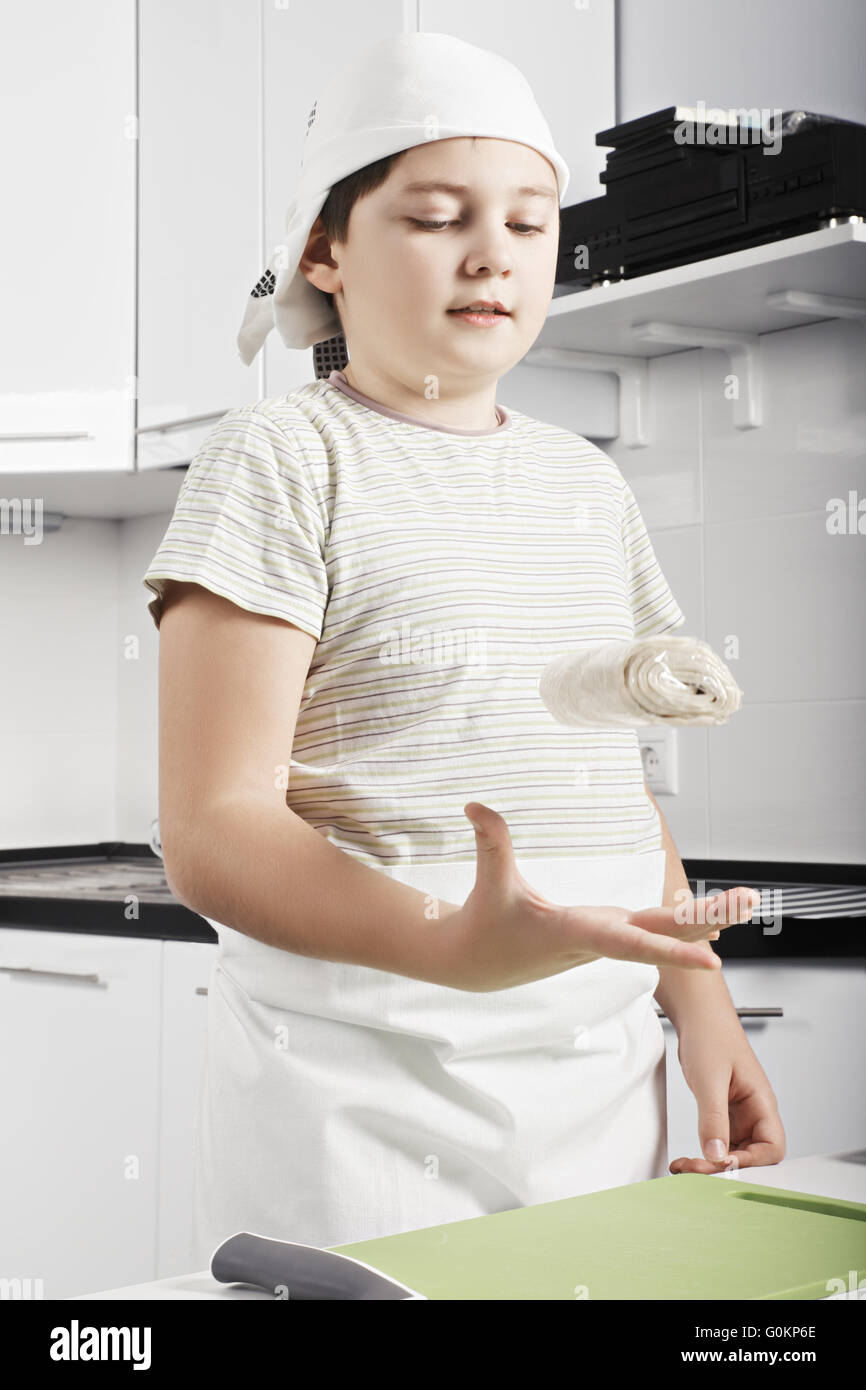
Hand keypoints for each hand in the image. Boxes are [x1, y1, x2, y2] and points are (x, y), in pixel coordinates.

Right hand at [434, 802, 760, 991]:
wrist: (476, 964)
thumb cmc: (485, 926)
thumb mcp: (490, 883)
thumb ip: (489, 843)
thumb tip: (475, 805)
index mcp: (577, 932)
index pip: (633, 945)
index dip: (674, 952)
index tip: (715, 964)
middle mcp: (601, 938)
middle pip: (665, 933)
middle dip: (709, 919)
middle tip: (750, 901)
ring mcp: (607, 937)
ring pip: (665, 931)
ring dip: (707, 918)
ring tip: (747, 901)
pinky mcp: (605, 933)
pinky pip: (654, 930)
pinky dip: (686, 923)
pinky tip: (715, 917)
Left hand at [669, 1020, 786, 1173]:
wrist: (698, 1016)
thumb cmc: (711, 1035)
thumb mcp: (710, 1079)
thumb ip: (713, 1118)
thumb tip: (716, 1156)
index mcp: (761, 1103)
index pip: (772, 1148)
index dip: (751, 1163)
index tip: (723, 1164)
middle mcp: (754, 1112)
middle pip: (752, 1157)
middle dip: (726, 1168)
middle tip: (695, 1171)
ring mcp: (738, 1114)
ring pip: (734, 1152)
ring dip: (712, 1164)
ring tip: (686, 1166)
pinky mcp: (722, 1113)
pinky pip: (719, 1142)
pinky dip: (705, 1153)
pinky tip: (689, 1156)